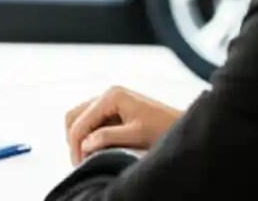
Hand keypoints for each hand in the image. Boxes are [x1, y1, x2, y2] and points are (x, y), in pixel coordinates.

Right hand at [64, 86, 182, 165]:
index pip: (80, 120)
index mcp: (112, 95)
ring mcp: (111, 101)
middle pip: (75, 116)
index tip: (79, 164)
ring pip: (81, 118)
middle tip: (80, 161)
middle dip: (75, 139)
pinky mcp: (114, 110)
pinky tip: (97, 150)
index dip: (76, 143)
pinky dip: (90, 135)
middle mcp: (108, 94)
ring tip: (88, 157)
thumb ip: (108, 137)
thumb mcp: (136, 135)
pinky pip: (93, 122)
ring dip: (81, 137)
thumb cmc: (164, 128)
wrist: (183, 125)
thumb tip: (84, 144)